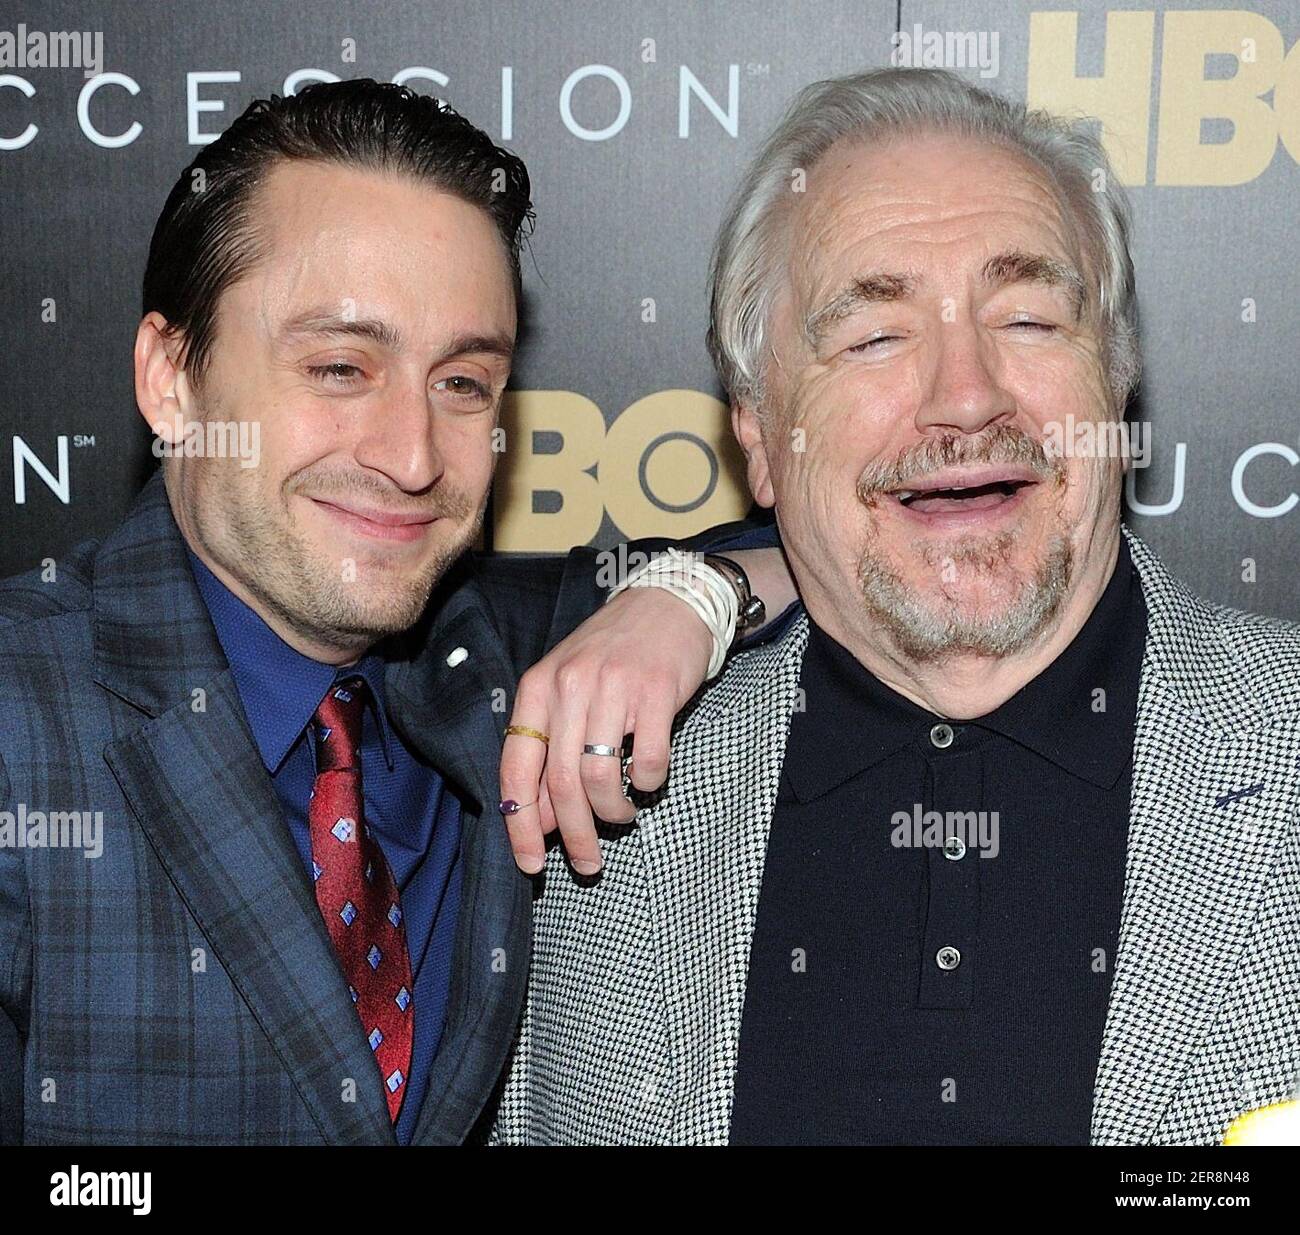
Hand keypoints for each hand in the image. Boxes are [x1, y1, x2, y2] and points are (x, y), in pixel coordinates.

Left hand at [499, 586, 712, 875]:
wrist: (668, 602)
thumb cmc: (614, 653)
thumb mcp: (570, 690)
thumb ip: (552, 748)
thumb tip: (543, 818)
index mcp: (538, 688)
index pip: (517, 768)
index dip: (520, 824)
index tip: (531, 864)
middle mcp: (570, 686)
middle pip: (559, 782)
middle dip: (572, 834)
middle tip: (587, 863)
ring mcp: (613, 687)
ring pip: (599, 776)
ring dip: (612, 812)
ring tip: (622, 815)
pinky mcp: (656, 691)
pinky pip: (647, 759)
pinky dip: (648, 783)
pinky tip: (648, 780)